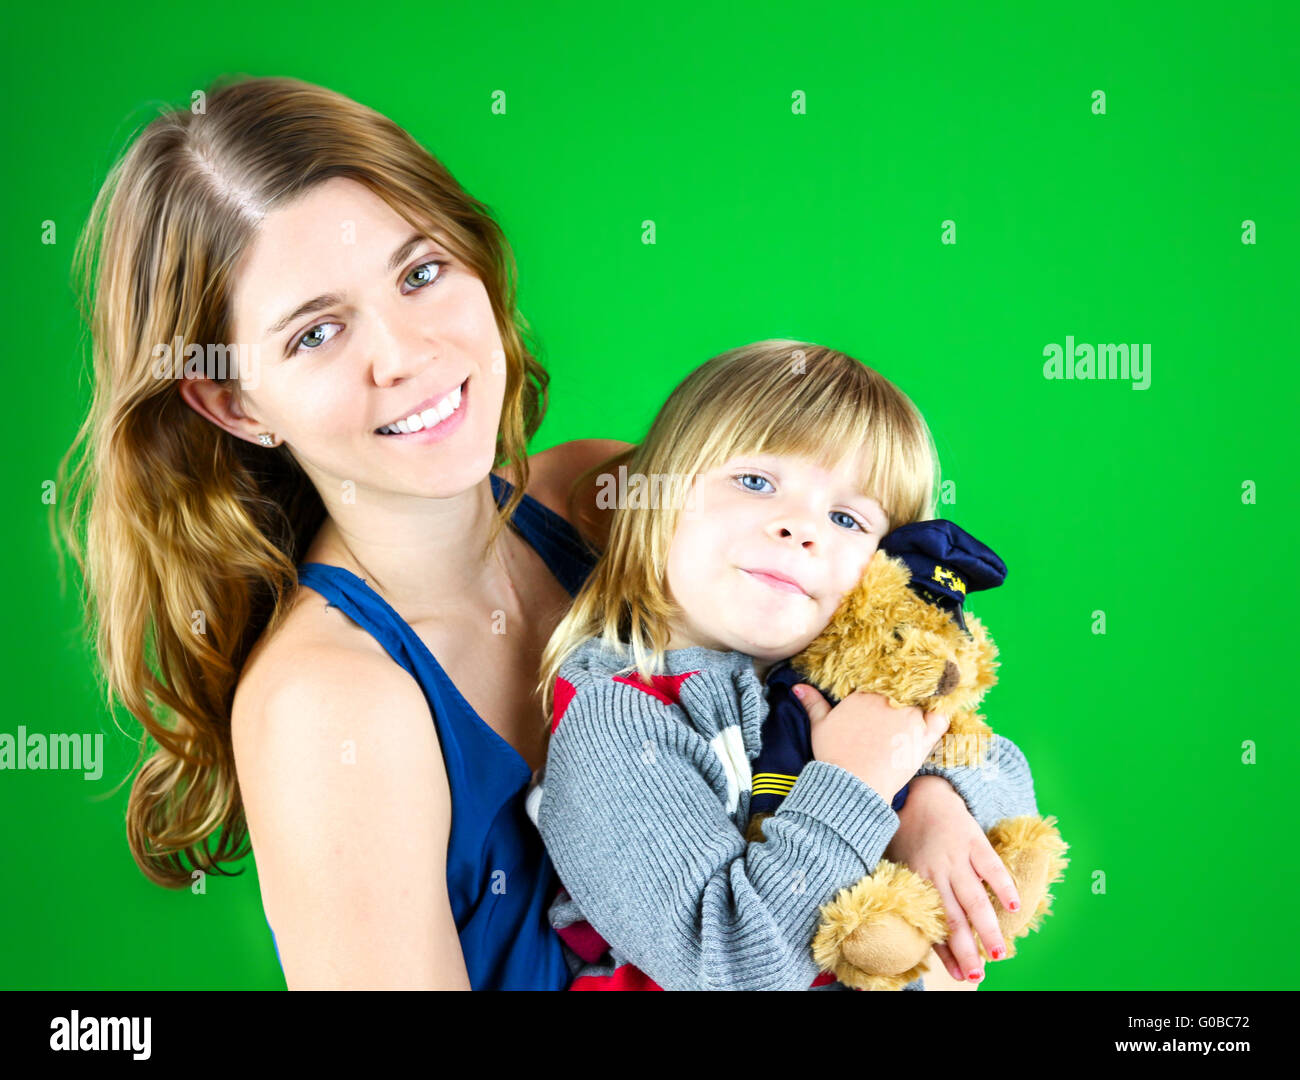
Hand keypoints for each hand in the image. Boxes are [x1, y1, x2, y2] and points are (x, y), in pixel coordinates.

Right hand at [797, 684, 948, 802]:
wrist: (853, 784)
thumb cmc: (835, 755)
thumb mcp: (820, 726)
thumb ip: (813, 703)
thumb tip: (797, 686)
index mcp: (865, 693)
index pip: (881, 679)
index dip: (884, 684)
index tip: (884, 690)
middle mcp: (889, 699)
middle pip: (903, 686)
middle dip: (903, 689)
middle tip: (901, 698)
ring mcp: (909, 716)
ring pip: (922, 698)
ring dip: (923, 699)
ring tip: (923, 702)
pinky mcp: (924, 735)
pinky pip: (940, 717)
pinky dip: (941, 713)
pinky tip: (937, 713)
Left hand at [885, 775, 1021, 983]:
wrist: (922, 792)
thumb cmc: (907, 831)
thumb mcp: (898, 861)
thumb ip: (907, 890)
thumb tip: (912, 927)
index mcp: (916, 881)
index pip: (932, 924)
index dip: (946, 952)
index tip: (959, 975)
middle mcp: (936, 872)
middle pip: (954, 919)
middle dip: (967, 951)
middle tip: (978, 976)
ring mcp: (956, 857)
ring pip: (974, 899)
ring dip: (987, 929)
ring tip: (999, 953)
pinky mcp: (973, 840)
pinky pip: (991, 866)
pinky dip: (1003, 886)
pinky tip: (1015, 906)